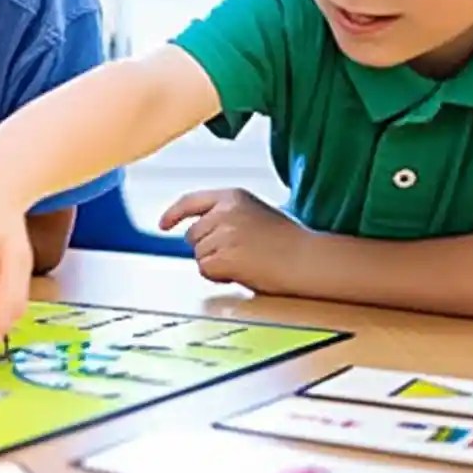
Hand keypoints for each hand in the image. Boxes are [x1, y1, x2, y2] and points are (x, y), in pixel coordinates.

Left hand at [159, 188, 307, 293]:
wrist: (309, 259)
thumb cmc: (288, 242)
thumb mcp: (255, 213)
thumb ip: (225, 216)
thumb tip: (198, 233)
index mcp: (232, 196)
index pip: (190, 201)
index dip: (173, 214)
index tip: (163, 225)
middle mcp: (224, 211)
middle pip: (192, 235)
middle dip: (208, 248)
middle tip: (240, 254)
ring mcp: (223, 233)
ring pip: (198, 255)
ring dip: (216, 263)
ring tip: (246, 261)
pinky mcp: (224, 256)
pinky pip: (205, 270)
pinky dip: (219, 276)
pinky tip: (242, 272)